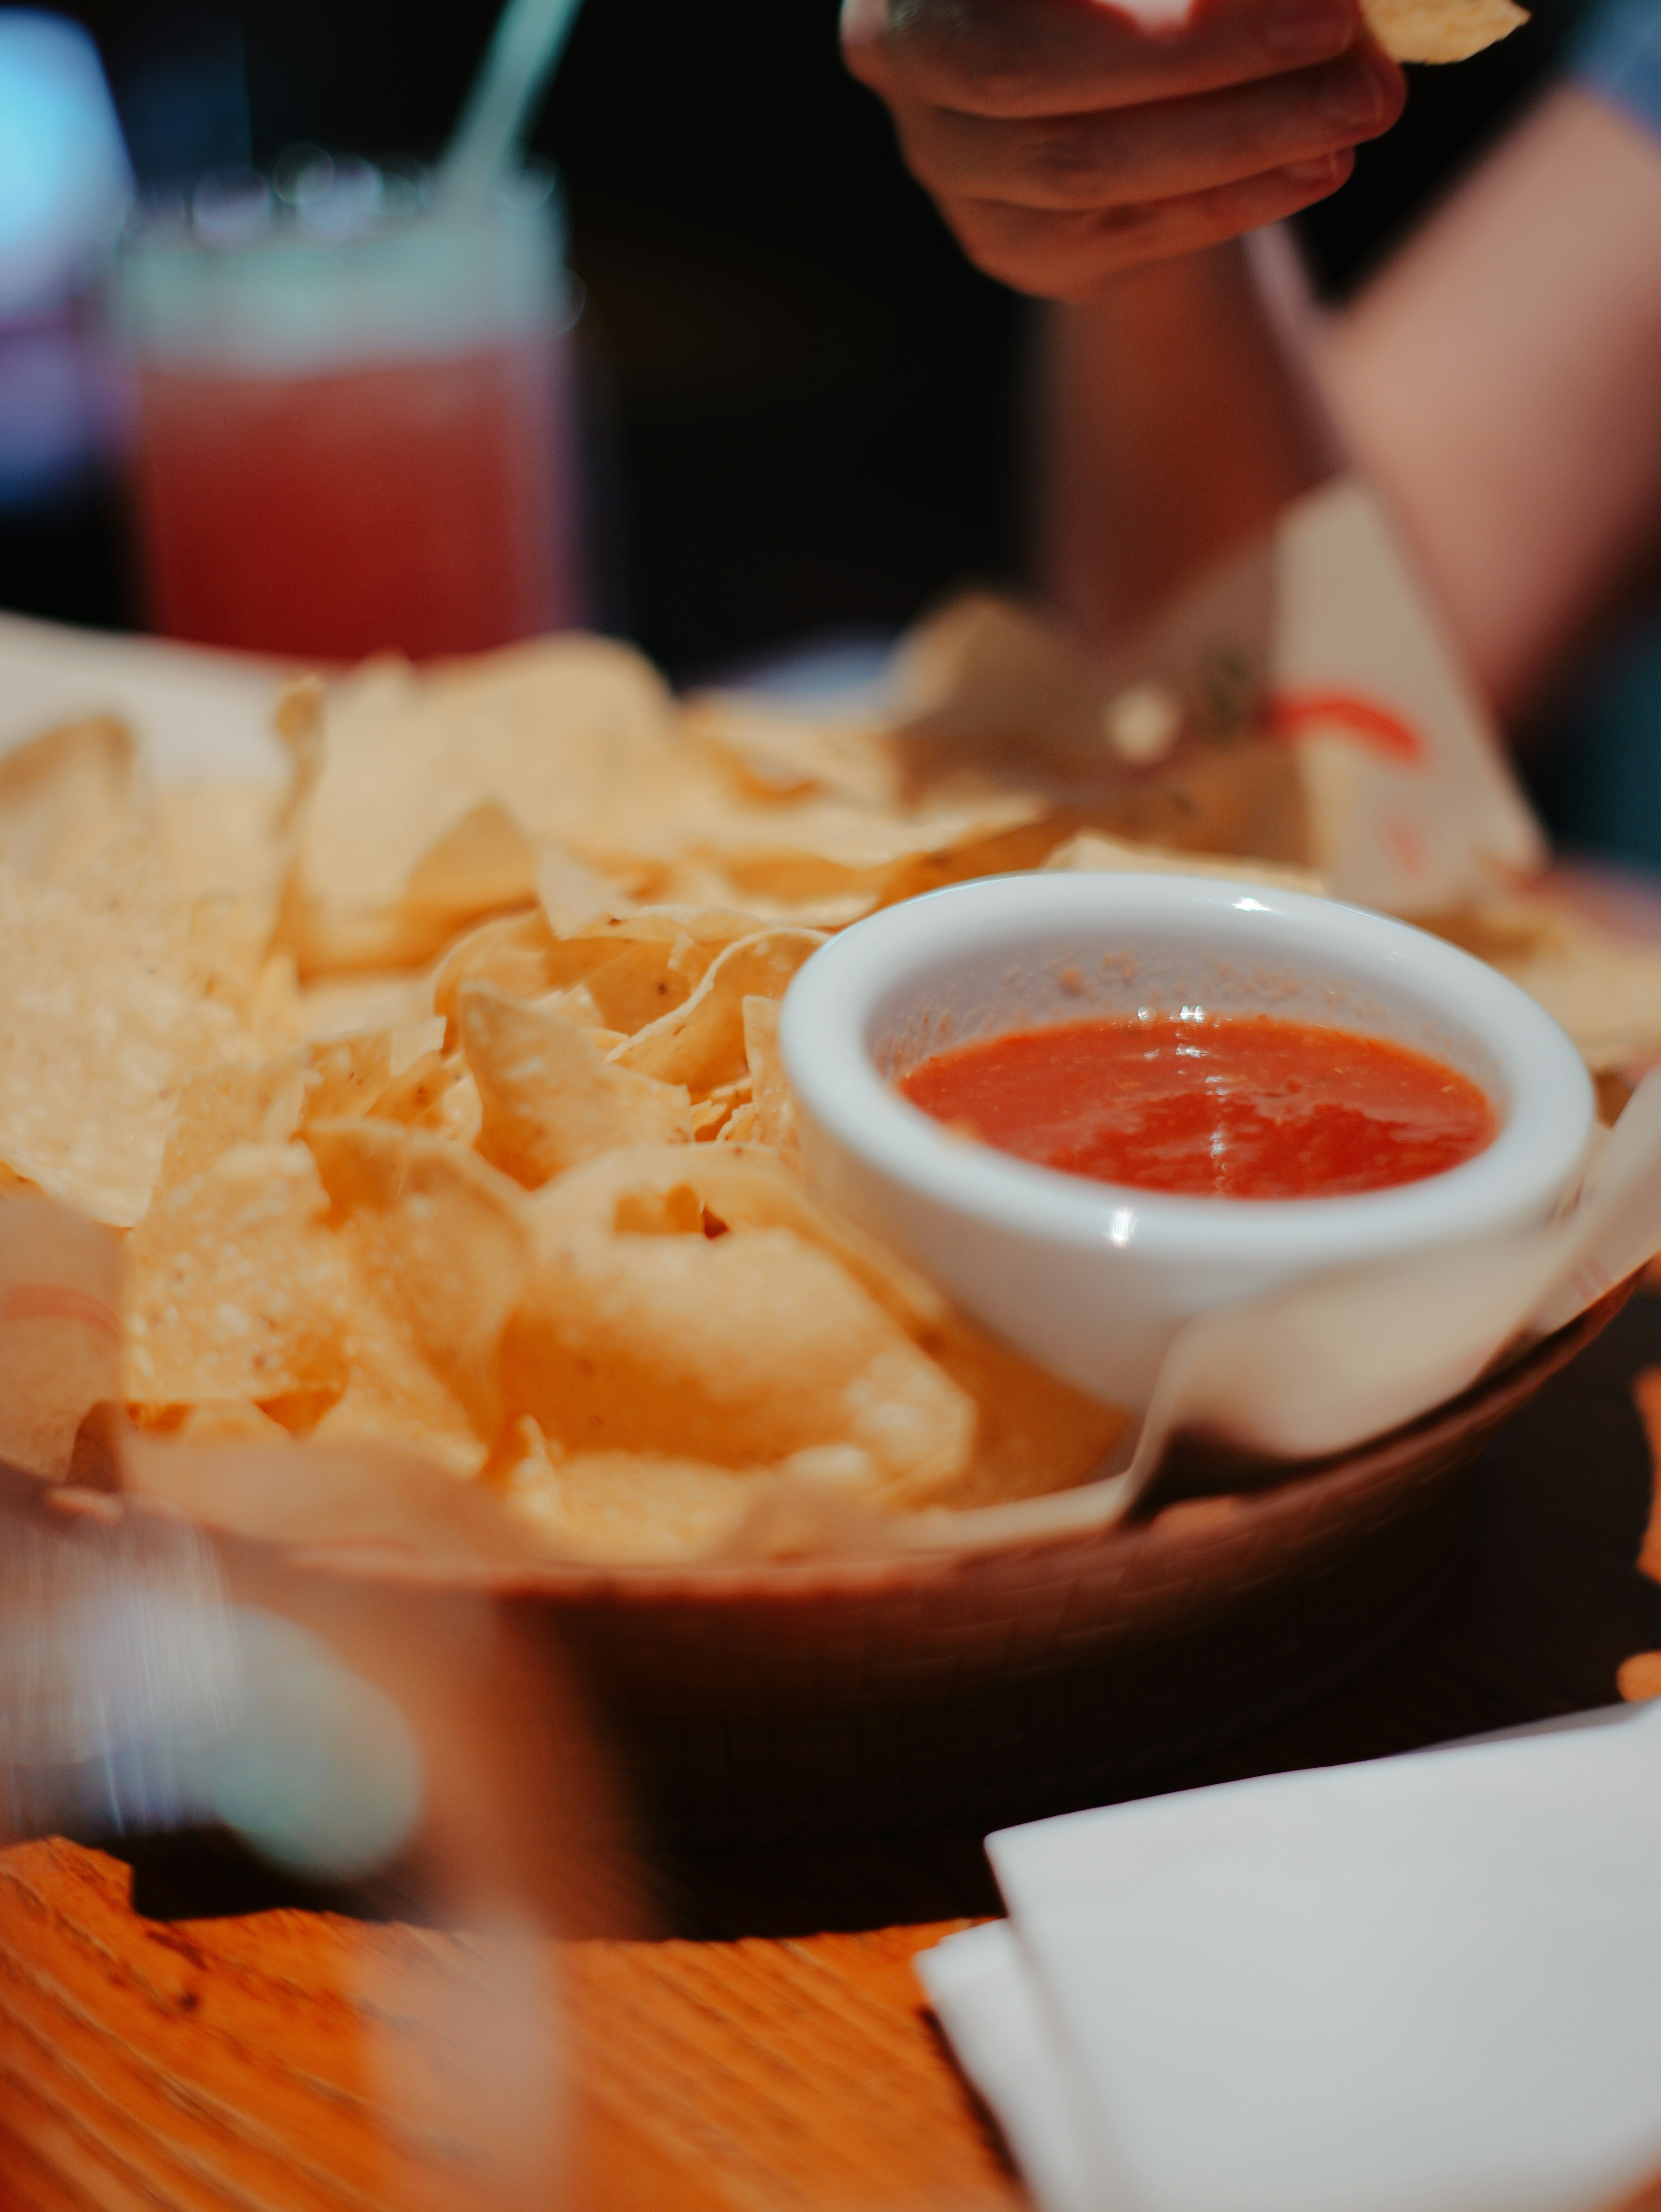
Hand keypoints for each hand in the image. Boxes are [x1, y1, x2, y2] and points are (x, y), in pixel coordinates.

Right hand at [841, 0, 1404, 295]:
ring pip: (1081, 167)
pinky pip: (1118, 235)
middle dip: (1198, 52)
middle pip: (1029, 67)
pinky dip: (1230, 198)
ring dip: (1238, 136)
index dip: (1158, 3)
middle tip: (1338, 26)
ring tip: (1361, 103)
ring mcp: (945, 162)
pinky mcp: (1007, 245)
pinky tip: (1319, 163)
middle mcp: (901, 50)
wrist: (1107, 65)